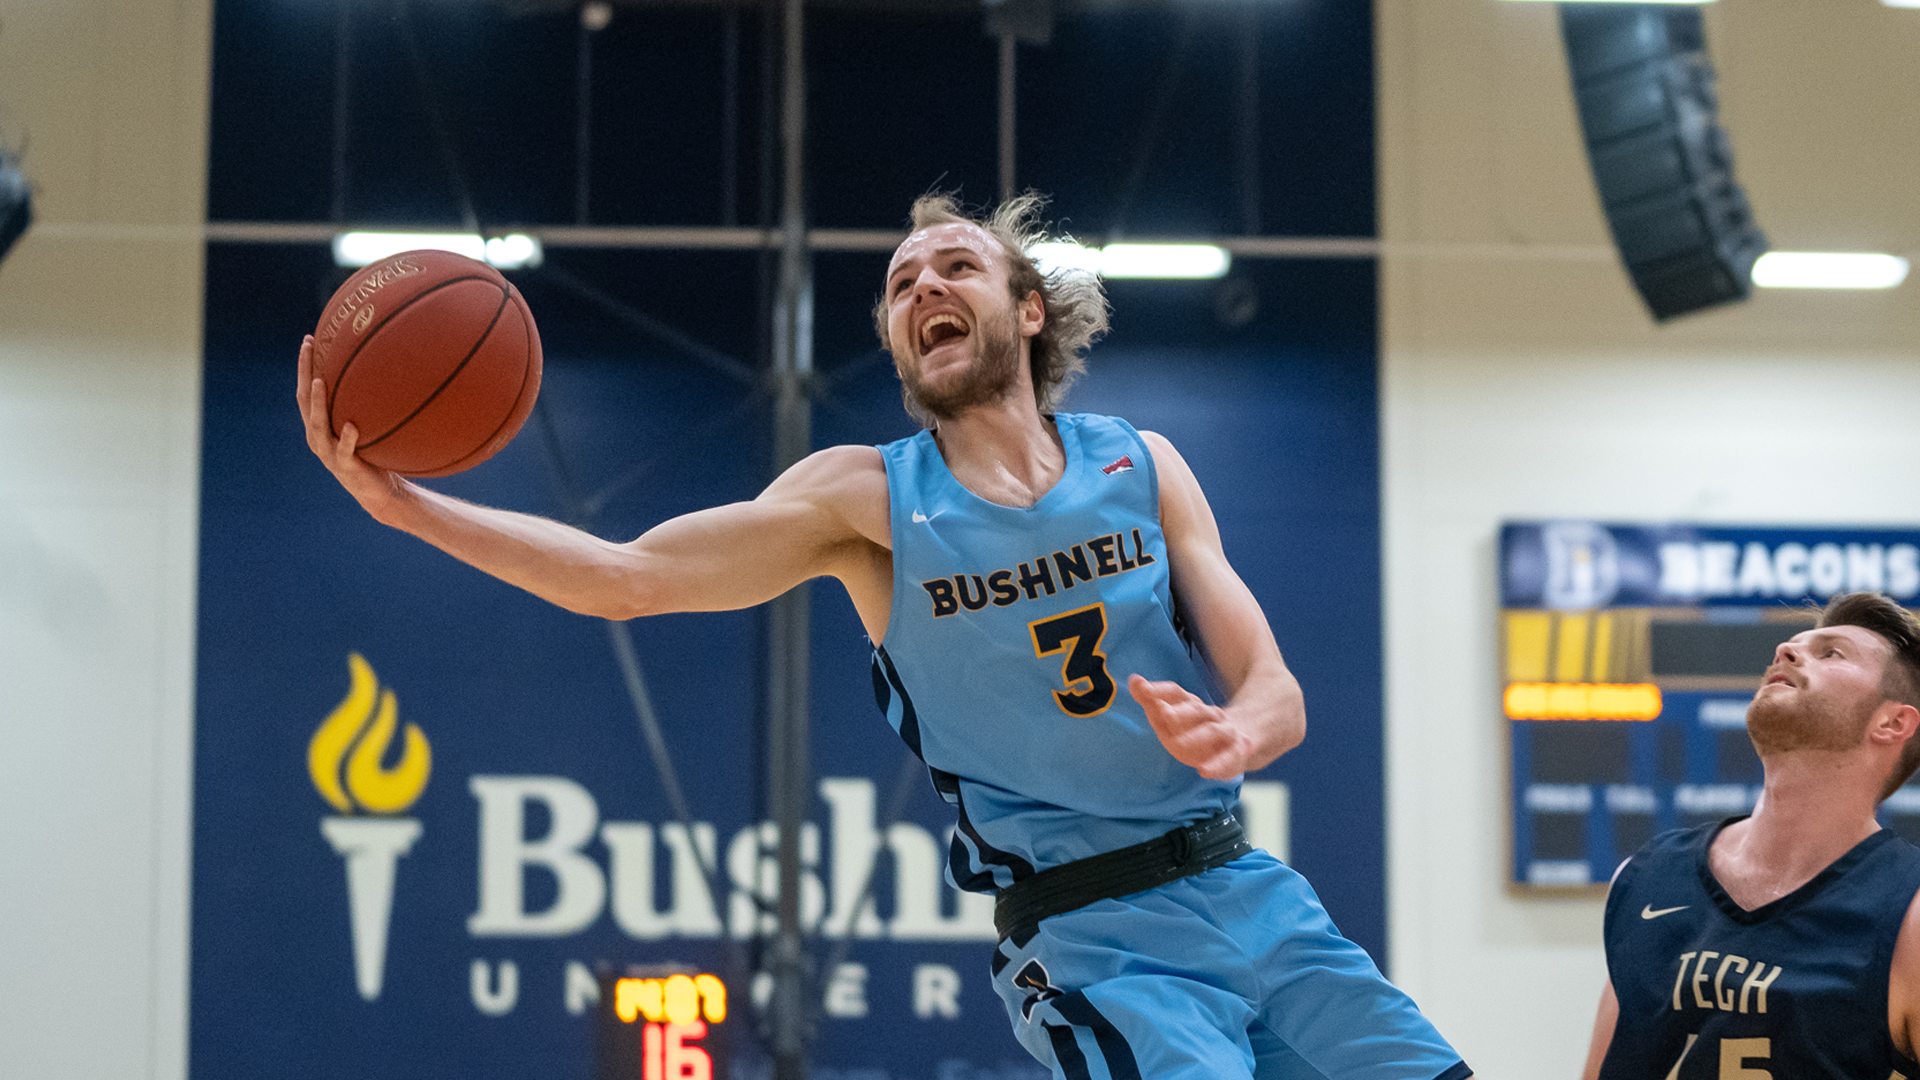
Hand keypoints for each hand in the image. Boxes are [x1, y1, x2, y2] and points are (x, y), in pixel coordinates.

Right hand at [297, 335, 405, 518]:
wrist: (381, 493)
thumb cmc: (377, 455)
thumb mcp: (371, 426)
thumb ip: (370, 406)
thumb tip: (393, 371)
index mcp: (321, 426)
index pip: (307, 390)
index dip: (305, 366)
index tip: (309, 339)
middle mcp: (318, 437)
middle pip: (304, 400)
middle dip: (304, 372)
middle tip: (308, 347)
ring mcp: (329, 453)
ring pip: (317, 425)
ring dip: (318, 403)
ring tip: (319, 381)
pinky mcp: (345, 467)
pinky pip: (345, 450)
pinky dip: (347, 438)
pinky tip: (352, 426)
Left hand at [1129, 673, 1253, 779]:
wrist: (1241, 738)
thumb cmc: (1195, 728)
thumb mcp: (1171, 715)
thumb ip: (1151, 700)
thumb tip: (1132, 679)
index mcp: (1191, 704)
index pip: (1176, 692)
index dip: (1159, 690)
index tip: (1142, 687)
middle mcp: (1209, 714)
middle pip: (1196, 710)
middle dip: (1180, 712)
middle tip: (1164, 714)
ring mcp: (1225, 732)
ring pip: (1212, 731)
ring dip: (1196, 737)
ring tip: (1178, 744)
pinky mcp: (1236, 752)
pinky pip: (1228, 758)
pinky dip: (1217, 765)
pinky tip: (1204, 771)